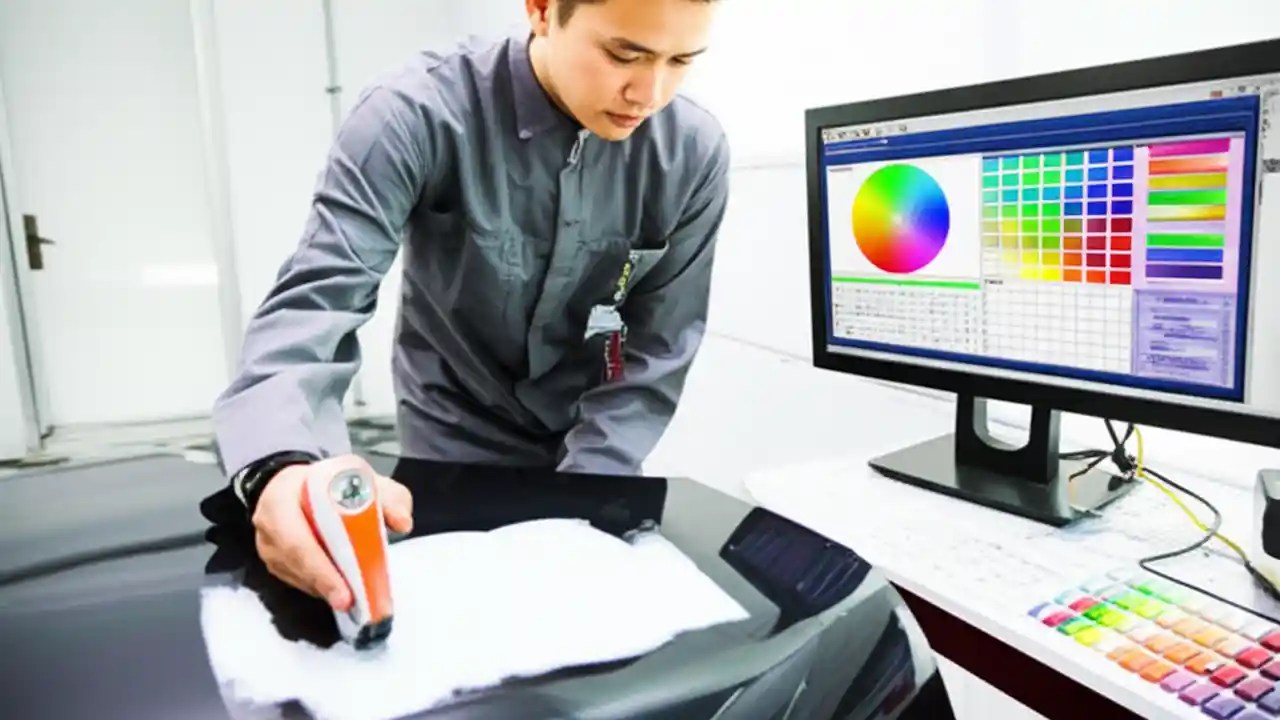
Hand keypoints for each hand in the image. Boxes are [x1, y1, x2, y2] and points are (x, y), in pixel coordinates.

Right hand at [251, 454, 412, 610]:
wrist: (300, 484)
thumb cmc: (330, 482)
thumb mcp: (362, 478)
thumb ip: (386, 496)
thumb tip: (402, 523)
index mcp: (281, 497)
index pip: (295, 539)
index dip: (319, 568)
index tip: (344, 589)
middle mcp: (268, 524)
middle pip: (295, 563)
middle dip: (325, 584)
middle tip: (349, 602)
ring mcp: (267, 547)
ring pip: (296, 576)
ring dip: (324, 588)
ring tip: (351, 599)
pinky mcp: (275, 562)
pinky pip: (296, 580)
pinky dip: (319, 587)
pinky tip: (339, 590)